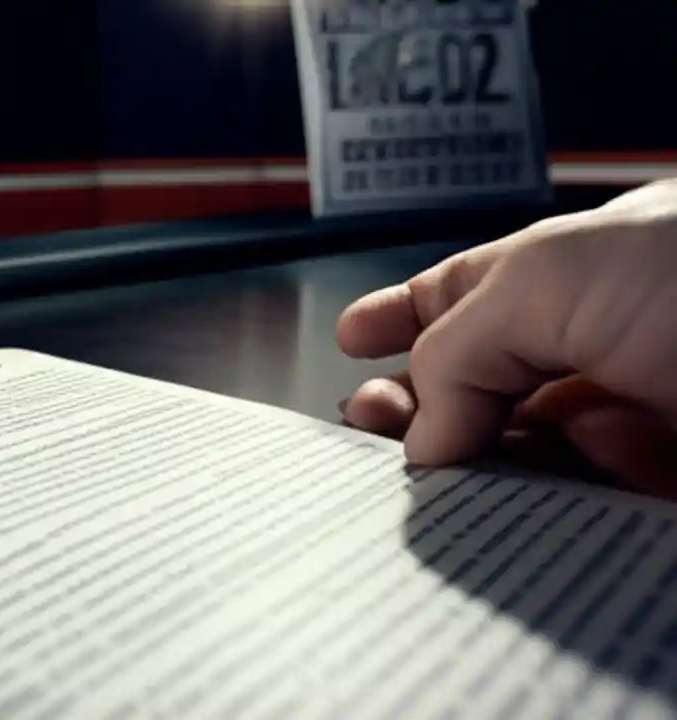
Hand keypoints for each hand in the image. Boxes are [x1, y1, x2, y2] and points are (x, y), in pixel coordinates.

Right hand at [337, 181, 676, 495]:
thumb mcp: (544, 283)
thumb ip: (455, 354)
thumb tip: (421, 441)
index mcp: (560, 276)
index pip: (460, 302)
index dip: (398, 320)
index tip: (350, 343)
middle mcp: (591, 344)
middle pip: (479, 389)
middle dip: (416, 409)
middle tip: (372, 422)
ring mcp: (628, 418)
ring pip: (525, 461)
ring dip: (472, 475)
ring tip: (437, 481)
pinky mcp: (654, 489)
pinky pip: (583, 516)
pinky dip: (543, 520)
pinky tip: (522, 509)